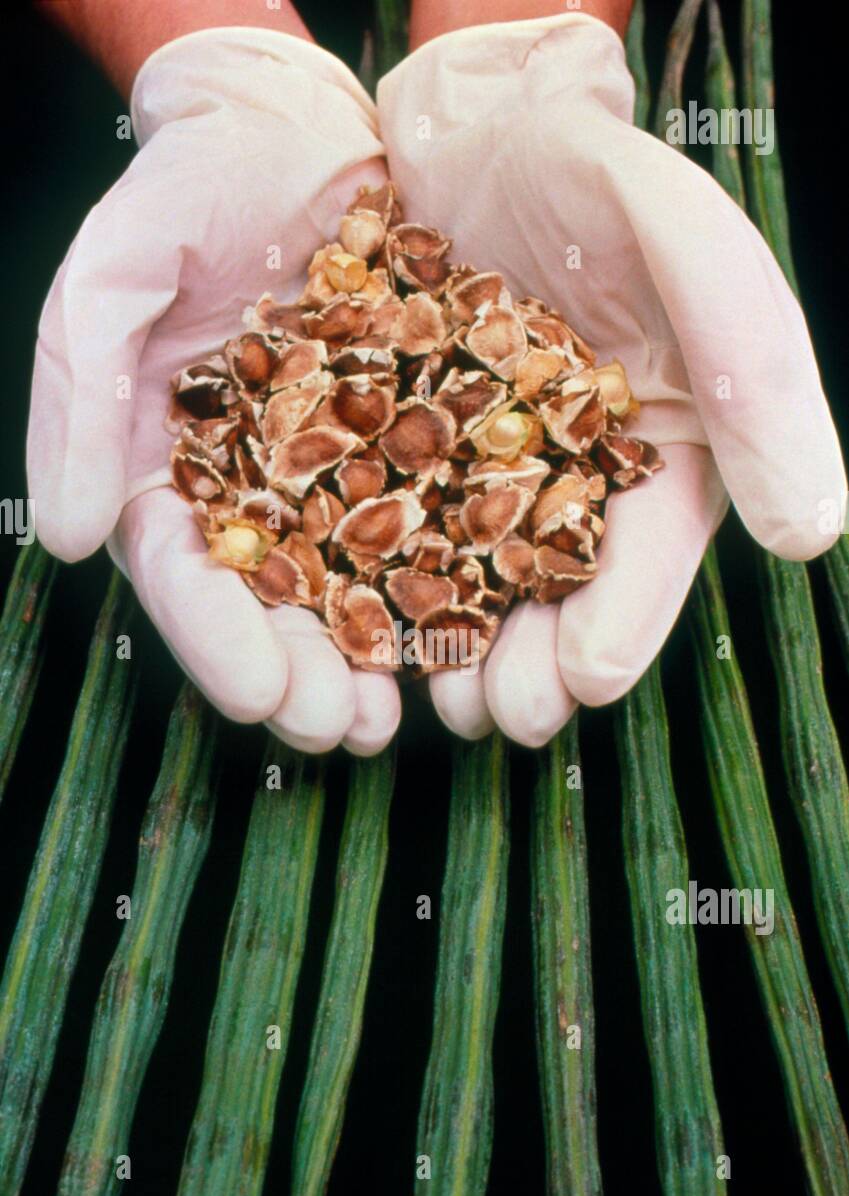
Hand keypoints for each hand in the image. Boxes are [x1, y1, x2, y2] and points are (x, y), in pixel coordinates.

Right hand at [26, 27, 399, 754]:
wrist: (289, 128)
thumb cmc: (185, 194)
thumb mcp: (108, 280)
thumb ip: (76, 404)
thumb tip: (70, 540)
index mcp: (172, 473)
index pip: (187, 577)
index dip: (219, 642)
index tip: (258, 696)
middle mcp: (257, 491)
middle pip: (277, 605)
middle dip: (308, 675)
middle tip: (345, 729)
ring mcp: (339, 472)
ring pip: (358, 582)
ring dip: (379, 657)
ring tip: (405, 713)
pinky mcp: (412, 440)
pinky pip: (437, 515)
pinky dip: (453, 576)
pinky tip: (473, 627)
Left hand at [377, 12, 845, 744]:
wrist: (479, 120)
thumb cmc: (597, 177)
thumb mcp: (691, 247)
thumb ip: (755, 371)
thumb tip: (813, 532)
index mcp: (656, 449)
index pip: (648, 558)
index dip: (621, 624)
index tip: (582, 678)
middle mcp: (570, 475)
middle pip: (557, 591)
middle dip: (531, 664)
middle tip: (498, 717)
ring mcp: (480, 468)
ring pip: (469, 581)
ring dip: (453, 647)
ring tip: (429, 700)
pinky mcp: (400, 450)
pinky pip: (384, 528)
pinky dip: (371, 581)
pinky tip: (355, 621)